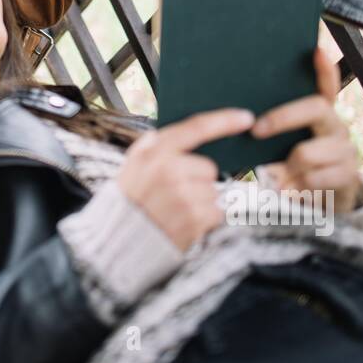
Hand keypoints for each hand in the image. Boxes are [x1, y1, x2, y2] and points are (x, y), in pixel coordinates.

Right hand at [116, 107, 255, 251]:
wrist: (116, 244)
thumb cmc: (128, 201)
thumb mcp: (132, 165)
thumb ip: (153, 145)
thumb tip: (184, 132)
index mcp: (152, 152)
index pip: (195, 128)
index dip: (224, 121)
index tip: (246, 117)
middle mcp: (168, 171)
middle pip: (209, 168)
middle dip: (197, 181)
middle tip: (174, 195)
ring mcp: (182, 196)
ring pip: (213, 192)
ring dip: (200, 203)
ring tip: (174, 212)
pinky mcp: (193, 220)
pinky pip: (216, 213)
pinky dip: (204, 221)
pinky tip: (182, 224)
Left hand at [250, 45, 360, 213]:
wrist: (326, 201)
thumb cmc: (296, 166)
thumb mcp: (286, 144)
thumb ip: (273, 129)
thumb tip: (241, 121)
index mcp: (320, 115)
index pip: (327, 86)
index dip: (324, 70)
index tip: (316, 51)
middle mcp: (335, 126)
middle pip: (315, 108)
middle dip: (282, 117)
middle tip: (256, 131)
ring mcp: (344, 149)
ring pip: (306, 152)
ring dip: (284, 168)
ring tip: (273, 178)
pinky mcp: (347, 174)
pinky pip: (312, 179)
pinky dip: (294, 188)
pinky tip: (288, 191)